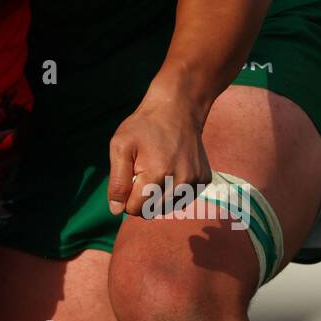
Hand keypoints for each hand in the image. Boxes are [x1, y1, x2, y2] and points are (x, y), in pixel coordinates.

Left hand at [107, 99, 212, 218]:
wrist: (178, 109)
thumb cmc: (144, 126)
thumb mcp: (120, 146)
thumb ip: (117, 181)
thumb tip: (116, 210)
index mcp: (157, 175)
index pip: (135, 209)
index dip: (126, 197)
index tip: (128, 178)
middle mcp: (180, 182)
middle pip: (152, 211)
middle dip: (141, 197)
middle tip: (141, 173)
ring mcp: (195, 182)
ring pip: (168, 207)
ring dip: (157, 196)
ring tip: (156, 171)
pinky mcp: (204, 180)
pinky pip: (183, 199)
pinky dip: (173, 190)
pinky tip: (171, 171)